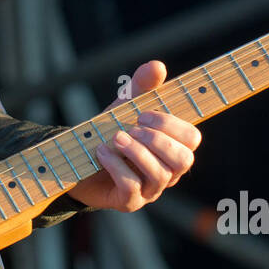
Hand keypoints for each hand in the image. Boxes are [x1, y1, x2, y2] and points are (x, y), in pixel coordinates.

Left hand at [67, 60, 200, 212]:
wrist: (76, 159)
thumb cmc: (109, 131)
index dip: (172, 125)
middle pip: (183, 160)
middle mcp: (167, 172)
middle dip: (159, 140)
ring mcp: (149, 190)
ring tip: (116, 137)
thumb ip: (142, 87)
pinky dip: (117, 166)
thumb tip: (157, 65)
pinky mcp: (129, 202)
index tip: (143, 113)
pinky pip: (132, 187)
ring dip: (137, 152)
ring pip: (160, 175)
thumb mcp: (124, 106)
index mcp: (172, 147)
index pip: (192, 139)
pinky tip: (102, 151)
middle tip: (133, 127)